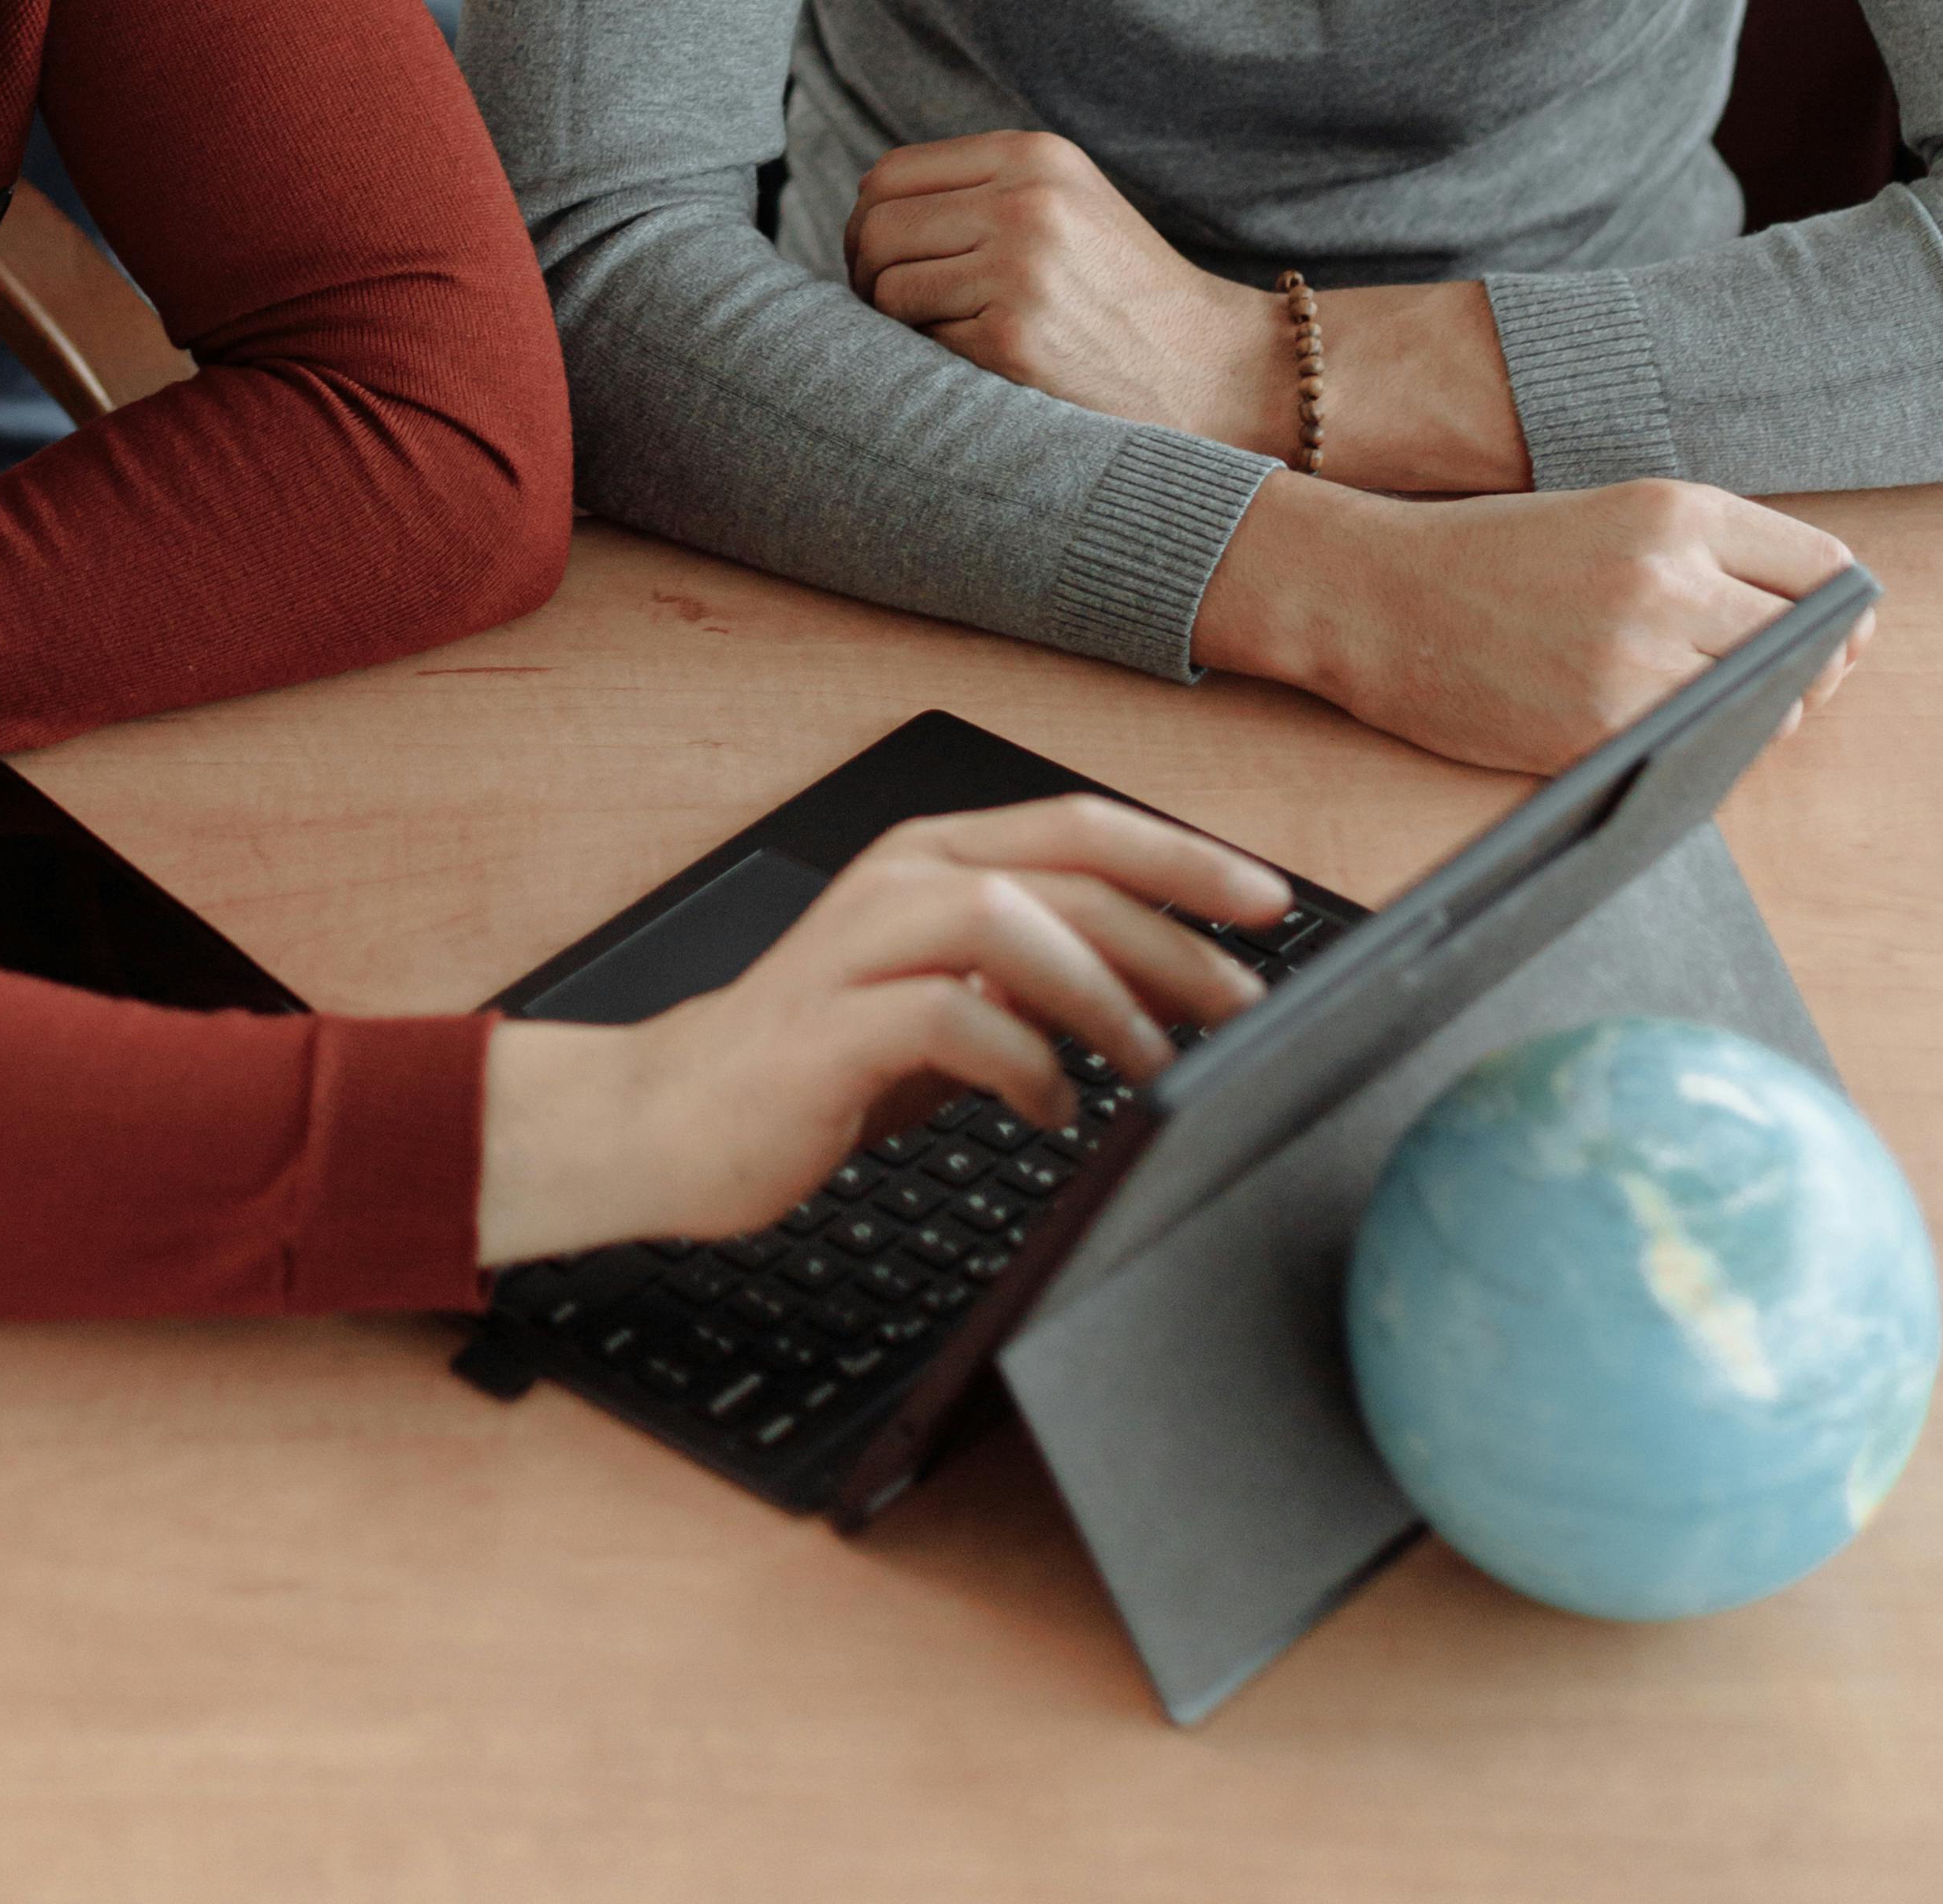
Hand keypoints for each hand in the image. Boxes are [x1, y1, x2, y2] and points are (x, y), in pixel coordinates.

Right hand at [474, 792, 1288, 1269]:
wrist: (672, 1117)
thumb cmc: (822, 1062)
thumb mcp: (949, 1005)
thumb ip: (1035, 983)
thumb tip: (1171, 997)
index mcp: (931, 857)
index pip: (1078, 825)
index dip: (1182, 856)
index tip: (1270, 902)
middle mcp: (898, 879)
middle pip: (1065, 871)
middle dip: (1173, 935)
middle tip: (1244, 1005)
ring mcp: (857, 945)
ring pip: (1012, 922)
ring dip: (1103, 993)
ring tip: (1155, 1063)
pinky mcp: (828, 1024)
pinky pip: (949, 1018)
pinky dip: (1023, 1061)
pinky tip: (1054, 1110)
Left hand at [849, 131, 1284, 447]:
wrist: (1212, 367)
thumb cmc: (1123, 289)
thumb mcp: (1067, 202)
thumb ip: (982, 188)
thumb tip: (867, 209)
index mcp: (1033, 157)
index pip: (892, 173)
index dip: (867, 219)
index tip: (875, 255)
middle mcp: (1025, 203)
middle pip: (877, 226)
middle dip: (864, 270)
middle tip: (882, 305)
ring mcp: (1020, 272)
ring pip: (887, 288)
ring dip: (895, 320)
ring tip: (934, 334)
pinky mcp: (1014, 341)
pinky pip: (922, 341)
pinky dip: (933, 356)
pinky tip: (975, 362)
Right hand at [1196, 473, 1874, 776]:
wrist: (1382, 597)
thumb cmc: (1496, 554)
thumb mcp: (1613, 516)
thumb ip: (1712, 553)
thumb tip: (1827, 620)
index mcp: (1675, 510)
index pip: (1826, 568)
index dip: (1838, 608)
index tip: (1829, 630)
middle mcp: (1671, 579)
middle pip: (1812, 644)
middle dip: (1810, 668)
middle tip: (1768, 675)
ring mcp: (1642, 660)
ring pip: (1773, 706)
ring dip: (1759, 712)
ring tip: (1699, 694)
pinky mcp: (1609, 728)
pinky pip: (1706, 748)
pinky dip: (1703, 743)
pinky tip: (1660, 722)